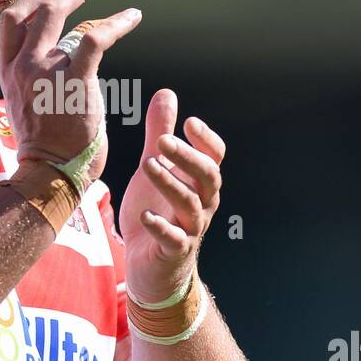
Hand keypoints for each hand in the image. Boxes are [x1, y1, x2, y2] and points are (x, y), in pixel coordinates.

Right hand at [0, 0, 141, 187]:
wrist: (51, 175)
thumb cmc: (46, 149)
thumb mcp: (25, 107)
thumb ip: (32, 81)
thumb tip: (51, 64)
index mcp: (10, 73)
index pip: (11, 21)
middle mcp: (23, 67)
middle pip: (35, 9)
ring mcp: (45, 72)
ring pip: (58, 14)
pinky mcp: (75, 81)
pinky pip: (94, 38)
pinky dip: (116, 22)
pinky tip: (132, 16)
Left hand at [118, 89, 224, 303]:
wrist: (151, 267)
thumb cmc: (157, 212)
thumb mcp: (155, 168)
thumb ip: (161, 133)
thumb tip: (167, 93)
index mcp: (200, 183)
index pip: (214, 157)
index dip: (205, 140)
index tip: (189, 122)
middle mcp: (202, 204)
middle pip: (207, 177)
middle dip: (188, 157)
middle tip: (163, 141)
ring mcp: (190, 229)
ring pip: (189, 204)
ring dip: (170, 184)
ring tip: (147, 165)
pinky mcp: (174, 251)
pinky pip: (173, 239)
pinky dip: (161, 227)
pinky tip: (146, 216)